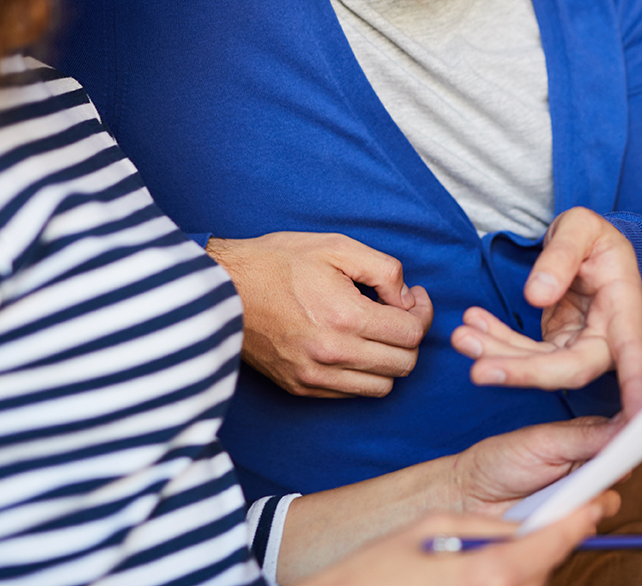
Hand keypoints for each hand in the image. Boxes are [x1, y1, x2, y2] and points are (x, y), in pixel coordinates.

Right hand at [206, 232, 432, 397]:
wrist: (219, 290)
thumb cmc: (276, 263)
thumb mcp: (336, 247)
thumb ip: (384, 270)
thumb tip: (407, 299)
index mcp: (345, 317)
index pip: (411, 335)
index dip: (422, 313)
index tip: (413, 297)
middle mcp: (332, 354)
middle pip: (403, 365)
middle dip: (410, 337)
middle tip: (398, 312)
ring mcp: (314, 376)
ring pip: (381, 387)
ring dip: (389, 360)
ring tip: (376, 331)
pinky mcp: (300, 387)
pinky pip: (351, 393)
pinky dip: (362, 373)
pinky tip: (352, 345)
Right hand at [301, 501, 614, 585]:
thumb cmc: (379, 568)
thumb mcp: (435, 528)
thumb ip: (488, 528)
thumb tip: (523, 529)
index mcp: (491, 572)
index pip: (552, 544)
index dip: (577, 523)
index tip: (593, 508)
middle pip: (544, 569)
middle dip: (547, 546)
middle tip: (544, 522)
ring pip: (529, 585)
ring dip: (524, 568)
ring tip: (496, 552)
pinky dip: (507, 581)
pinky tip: (484, 572)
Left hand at [451, 208, 641, 416]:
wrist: (584, 243)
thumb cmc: (592, 236)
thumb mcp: (580, 227)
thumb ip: (560, 256)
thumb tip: (535, 297)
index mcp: (625, 307)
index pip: (631, 353)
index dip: (633, 388)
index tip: (634, 422)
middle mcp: (606, 336)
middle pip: (570, 369)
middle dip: (524, 373)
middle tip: (478, 372)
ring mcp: (580, 345)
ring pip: (540, 366)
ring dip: (498, 355)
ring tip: (462, 336)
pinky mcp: (557, 346)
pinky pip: (523, 352)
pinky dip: (496, 340)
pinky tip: (473, 324)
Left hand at [451, 416, 622, 515]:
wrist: (469, 495)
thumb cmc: (501, 459)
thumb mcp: (544, 442)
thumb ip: (587, 437)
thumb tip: (628, 425)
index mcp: (584, 437)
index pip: (622, 436)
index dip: (637, 439)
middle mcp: (586, 465)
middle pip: (620, 471)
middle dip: (616, 473)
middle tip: (603, 472)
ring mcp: (577, 495)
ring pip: (607, 502)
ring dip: (594, 502)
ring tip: (570, 497)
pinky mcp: (566, 522)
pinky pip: (587, 526)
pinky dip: (577, 523)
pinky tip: (558, 515)